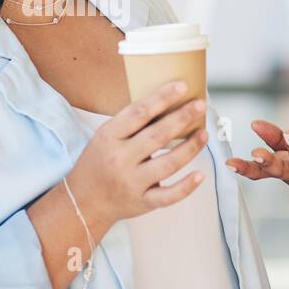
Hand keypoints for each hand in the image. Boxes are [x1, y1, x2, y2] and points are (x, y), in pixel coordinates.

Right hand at [67, 81, 209, 226]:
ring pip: (168, 164)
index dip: (162, 98)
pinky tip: (200, 175)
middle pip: (157, 135)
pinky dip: (186, 187)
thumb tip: (167, 104)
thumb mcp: (105, 137)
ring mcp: (131, 182)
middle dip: (182, 118)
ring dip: (190, 148)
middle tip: (200, 105)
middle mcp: (120, 159)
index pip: (139, 113)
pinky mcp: (142, 203)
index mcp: (109, 137)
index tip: (182, 86)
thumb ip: (130, 124)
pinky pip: (168, 196)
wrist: (84, 200)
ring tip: (204, 134)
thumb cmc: (98, 162)